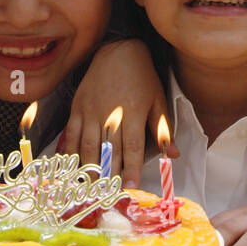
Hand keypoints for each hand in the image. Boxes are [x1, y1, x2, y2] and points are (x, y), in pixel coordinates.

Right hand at [65, 39, 175, 188]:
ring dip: (89, 168)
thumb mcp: (158, 100)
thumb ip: (163, 129)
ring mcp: (90, 110)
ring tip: (91, 187)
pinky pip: (72, 134)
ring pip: (88, 145)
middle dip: (109, 174)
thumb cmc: (142, 77)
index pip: (132, 146)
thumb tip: (174, 155)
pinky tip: (73, 167)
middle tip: (108, 194)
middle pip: (108, 150)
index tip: (131, 187)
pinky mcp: (77, 107)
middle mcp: (110, 112)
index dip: (131, 168)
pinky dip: (71, 152)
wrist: (117, 50)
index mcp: (132, 111)